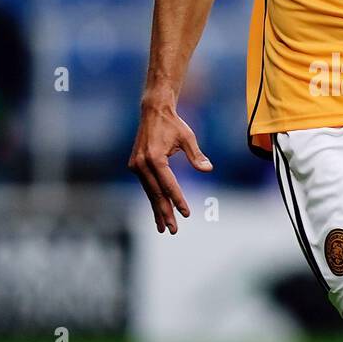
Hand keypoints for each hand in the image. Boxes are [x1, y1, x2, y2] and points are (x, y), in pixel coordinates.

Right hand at [128, 96, 211, 233]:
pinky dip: (153, 198)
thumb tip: (208, 169)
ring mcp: (136, 165)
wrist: (153, 111)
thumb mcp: (188, 137)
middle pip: (156, 194)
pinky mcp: (135, 165)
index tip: (186, 214)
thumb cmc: (173, 124)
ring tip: (163, 227)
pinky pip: (147, 186)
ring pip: (150, 192)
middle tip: (173, 230)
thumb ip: (196, 155)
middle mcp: (142, 163)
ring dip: (157, 210)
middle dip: (165, 213)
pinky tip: (158, 210)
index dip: (178, 200)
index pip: (168, 185)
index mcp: (155, 157)